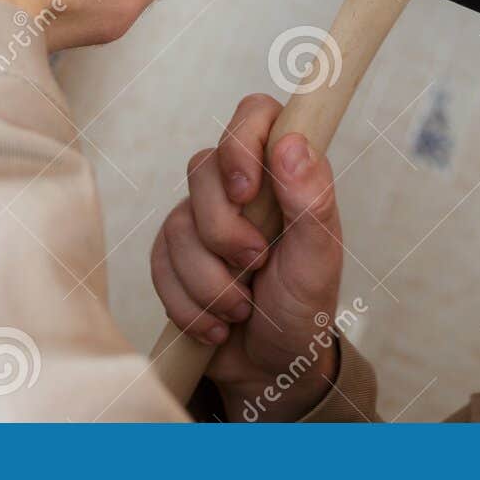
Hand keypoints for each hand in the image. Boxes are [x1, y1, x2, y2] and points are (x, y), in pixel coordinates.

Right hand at [151, 94, 343, 421]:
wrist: (272, 366)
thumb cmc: (305, 304)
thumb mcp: (320, 256)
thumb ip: (312, 197)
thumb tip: (290, 141)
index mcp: (283, 171)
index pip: (255, 114)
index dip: (241, 141)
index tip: (247, 191)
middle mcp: (239, 184)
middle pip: (202, 168)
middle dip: (224, 232)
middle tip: (258, 266)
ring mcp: (201, 216)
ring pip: (178, 224)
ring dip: (211, 280)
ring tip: (243, 308)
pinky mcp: (173, 253)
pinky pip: (160, 263)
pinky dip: (190, 303)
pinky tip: (218, 324)